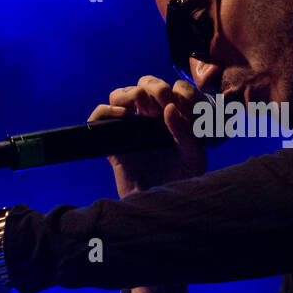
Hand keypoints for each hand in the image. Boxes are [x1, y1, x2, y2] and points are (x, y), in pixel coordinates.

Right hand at [92, 75, 205, 197]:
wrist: (161, 208)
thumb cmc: (182, 183)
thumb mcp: (193, 157)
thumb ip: (185, 132)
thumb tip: (169, 107)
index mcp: (173, 119)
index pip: (173, 87)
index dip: (177, 90)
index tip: (183, 107)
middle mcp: (150, 120)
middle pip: (144, 84)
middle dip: (154, 87)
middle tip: (161, 106)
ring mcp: (129, 130)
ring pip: (120, 95)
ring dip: (132, 94)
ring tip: (146, 111)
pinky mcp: (112, 143)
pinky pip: (98, 117)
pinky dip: (107, 110)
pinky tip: (125, 116)